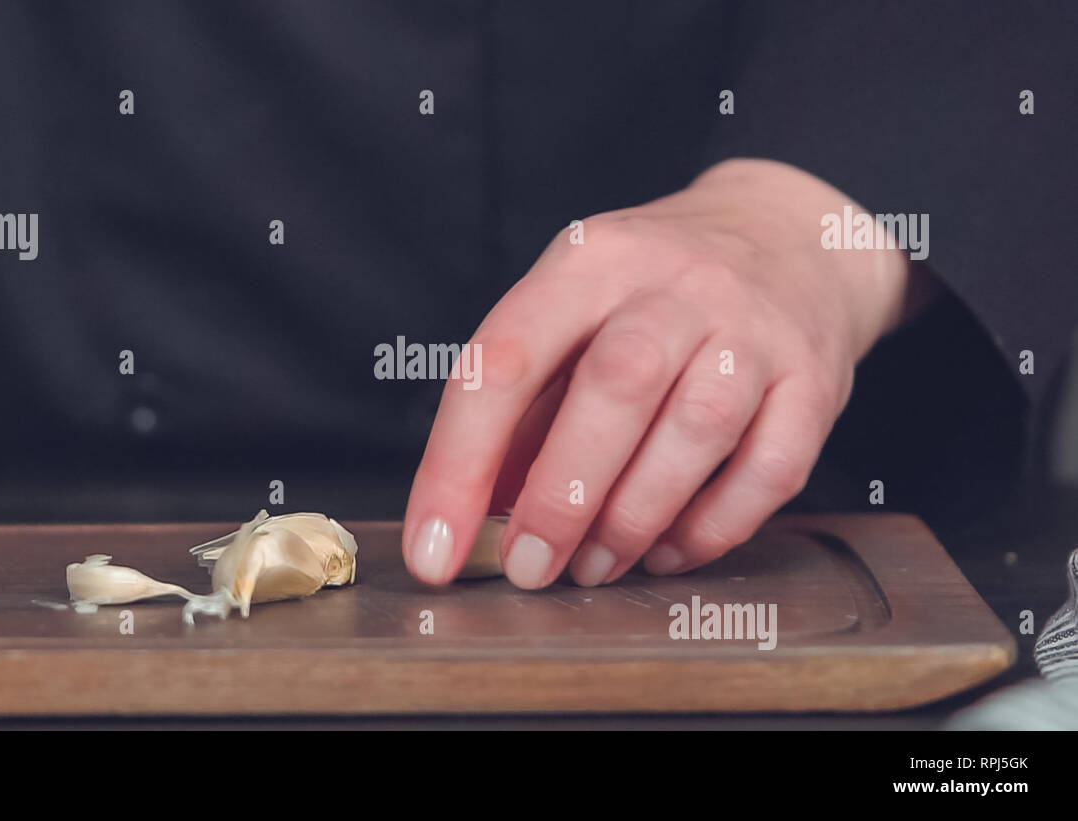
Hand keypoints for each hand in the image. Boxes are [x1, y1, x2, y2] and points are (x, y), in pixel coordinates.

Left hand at [403, 158, 923, 587]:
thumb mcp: (575, 309)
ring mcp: (754, 327)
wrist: (789, 235)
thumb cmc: (655, 290)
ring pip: (696, 429)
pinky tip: (668, 550)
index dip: (457, 464)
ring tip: (593, 567)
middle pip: (613, 387)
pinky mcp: (815, 379)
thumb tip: (472, 516)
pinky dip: (712, 527)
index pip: (505, 360)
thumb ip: (526, 405)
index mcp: (590, 261)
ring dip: (633, 518)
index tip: (433, 549)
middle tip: (528, 567)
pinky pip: (770, 469)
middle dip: (559, 497)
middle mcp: (676, 283)